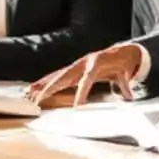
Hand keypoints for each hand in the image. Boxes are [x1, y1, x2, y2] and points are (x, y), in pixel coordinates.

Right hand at [25, 43, 139, 107]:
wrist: (122, 52)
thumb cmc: (121, 64)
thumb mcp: (125, 73)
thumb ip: (124, 84)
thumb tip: (129, 95)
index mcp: (95, 63)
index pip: (86, 80)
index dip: (81, 93)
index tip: (77, 107)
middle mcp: (82, 63)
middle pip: (64, 76)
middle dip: (50, 87)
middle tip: (38, 98)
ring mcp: (76, 65)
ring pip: (57, 75)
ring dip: (43, 84)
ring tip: (29, 93)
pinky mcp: (73, 69)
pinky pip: (57, 76)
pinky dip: (45, 82)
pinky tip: (34, 88)